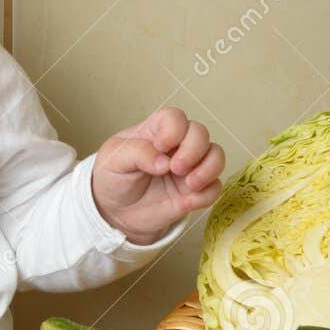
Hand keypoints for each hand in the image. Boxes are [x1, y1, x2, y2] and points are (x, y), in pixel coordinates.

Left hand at [91, 107, 224, 244]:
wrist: (115, 212)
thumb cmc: (113, 178)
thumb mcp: (113, 161)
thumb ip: (137, 154)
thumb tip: (164, 162)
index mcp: (155, 131)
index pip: (175, 117)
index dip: (174, 129)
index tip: (160, 146)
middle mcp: (177, 146)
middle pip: (200, 133)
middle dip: (193, 149)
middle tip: (176, 168)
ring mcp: (189, 168)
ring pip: (216, 156)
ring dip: (209, 168)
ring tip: (189, 184)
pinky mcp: (195, 191)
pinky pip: (215, 188)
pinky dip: (207, 194)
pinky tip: (186, 202)